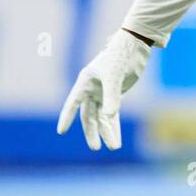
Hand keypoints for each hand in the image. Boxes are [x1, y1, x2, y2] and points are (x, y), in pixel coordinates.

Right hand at [57, 29, 150, 150]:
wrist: (134, 48)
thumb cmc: (120, 58)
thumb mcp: (114, 77)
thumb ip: (111, 96)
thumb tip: (108, 116)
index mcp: (85, 83)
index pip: (72, 103)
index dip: (67, 117)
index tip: (61, 131)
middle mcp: (91, 90)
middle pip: (88, 116)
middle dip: (92, 132)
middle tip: (95, 148)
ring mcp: (103, 94)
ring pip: (101, 118)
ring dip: (107, 132)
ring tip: (114, 147)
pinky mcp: (115, 96)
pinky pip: (112, 115)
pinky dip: (114, 126)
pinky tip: (116, 139)